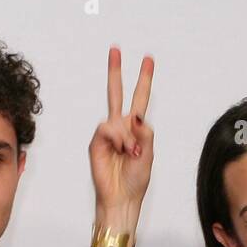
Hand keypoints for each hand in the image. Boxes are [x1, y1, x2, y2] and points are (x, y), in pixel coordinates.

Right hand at [89, 46, 153, 222]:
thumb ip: (145, 132)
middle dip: (116, 71)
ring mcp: (108, 134)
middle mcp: (121, 127)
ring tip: (130, 152)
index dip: (144, 79)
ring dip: (126, 136)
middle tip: (115, 49)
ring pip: (117, 118)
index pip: (140, 99)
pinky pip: (107, 128)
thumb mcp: (149, 153)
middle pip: (117, 93)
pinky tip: (121, 149)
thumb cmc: (135, 180)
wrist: (122, 197)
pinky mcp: (97, 142)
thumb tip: (135, 115)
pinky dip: (117, 138)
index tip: (148, 60)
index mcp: (137, 129)